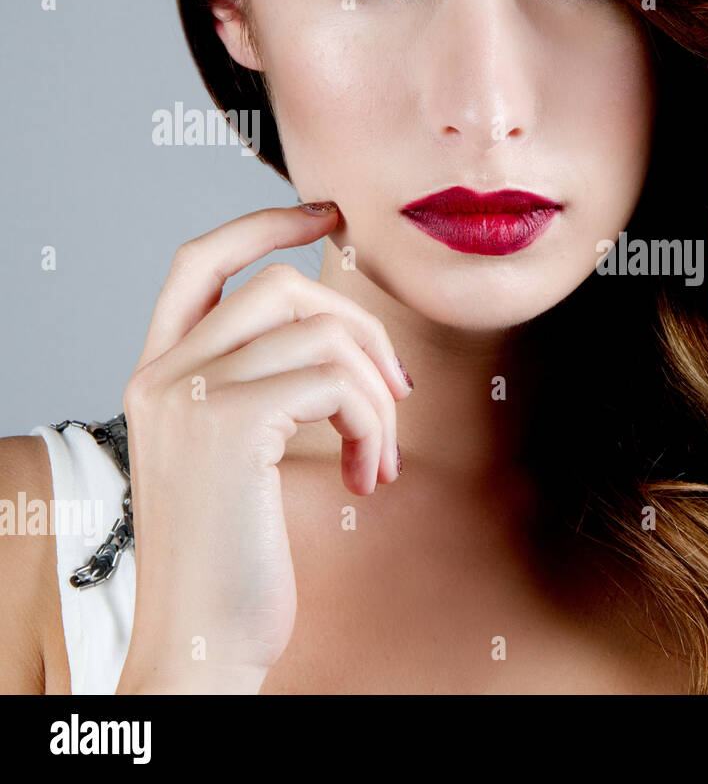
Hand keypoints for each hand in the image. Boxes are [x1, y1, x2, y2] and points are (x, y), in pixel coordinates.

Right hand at [114, 203, 412, 692]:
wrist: (203, 641)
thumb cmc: (234, 557)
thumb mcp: (241, 456)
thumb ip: (265, 388)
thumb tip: (347, 338)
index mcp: (160, 374)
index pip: (200, 261)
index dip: (264, 223)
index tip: (328, 215)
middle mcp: (164, 374)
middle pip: (284, 287)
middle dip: (362, 329)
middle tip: (399, 391)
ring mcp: (191, 395)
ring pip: (322, 332)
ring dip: (377, 395)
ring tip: (378, 458)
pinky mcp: (230, 426)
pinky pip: (336, 381)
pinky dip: (373, 425)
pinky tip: (365, 479)